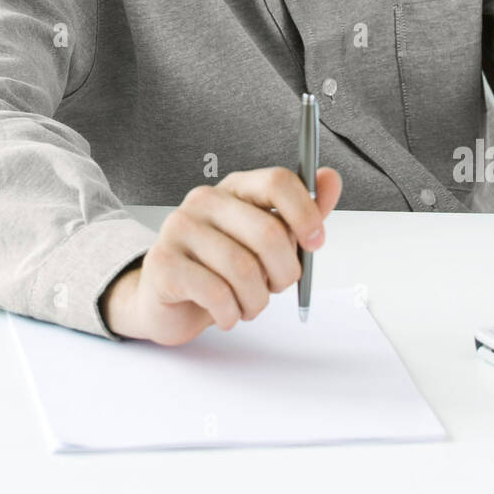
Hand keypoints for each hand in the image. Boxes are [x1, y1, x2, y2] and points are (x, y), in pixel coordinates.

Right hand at [100, 166, 341, 346]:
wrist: (167, 300)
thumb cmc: (221, 269)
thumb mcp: (266, 242)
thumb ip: (300, 214)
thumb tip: (330, 179)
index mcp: (235, 188)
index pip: (277, 182)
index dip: (305, 214)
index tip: (315, 243)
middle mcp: (205, 200)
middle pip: (268, 232)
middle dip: (284, 273)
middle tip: (277, 287)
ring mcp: (179, 228)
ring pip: (243, 269)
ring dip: (257, 301)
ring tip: (249, 306)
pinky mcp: (163, 262)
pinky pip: (215, 293)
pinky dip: (231, 314)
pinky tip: (226, 314)